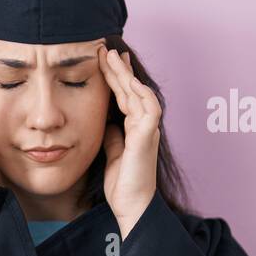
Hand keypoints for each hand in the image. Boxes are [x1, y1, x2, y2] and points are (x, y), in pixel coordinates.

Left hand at [97, 47, 159, 239]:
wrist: (131, 206)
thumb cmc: (123, 184)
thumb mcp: (112, 154)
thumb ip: (112, 137)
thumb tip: (108, 123)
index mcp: (135, 128)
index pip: (125, 96)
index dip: (116, 78)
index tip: (106, 60)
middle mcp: (144, 125)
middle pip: (132, 90)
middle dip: (119, 69)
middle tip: (106, 50)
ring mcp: (148, 130)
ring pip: (139, 94)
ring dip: (126, 75)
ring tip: (112, 58)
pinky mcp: (148, 137)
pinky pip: (147, 109)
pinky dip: (138, 93)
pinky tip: (128, 81)